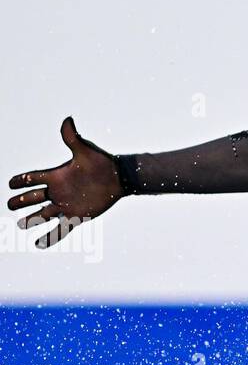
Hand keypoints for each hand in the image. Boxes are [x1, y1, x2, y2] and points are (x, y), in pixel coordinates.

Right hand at [7, 116, 125, 247]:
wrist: (119, 178)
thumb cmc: (102, 162)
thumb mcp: (84, 150)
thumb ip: (72, 138)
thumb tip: (67, 119)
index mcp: (56, 176)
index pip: (32, 178)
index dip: (20, 181)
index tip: (10, 183)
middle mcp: (58, 191)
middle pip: (32, 197)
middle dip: (20, 201)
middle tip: (10, 204)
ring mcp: (66, 204)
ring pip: (42, 215)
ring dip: (31, 220)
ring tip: (21, 225)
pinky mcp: (77, 216)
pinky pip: (60, 230)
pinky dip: (49, 238)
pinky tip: (38, 245)